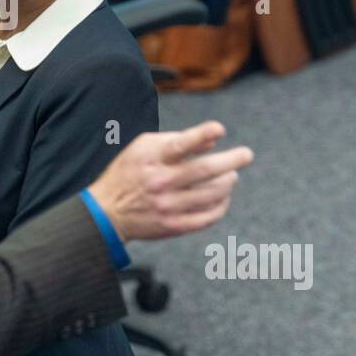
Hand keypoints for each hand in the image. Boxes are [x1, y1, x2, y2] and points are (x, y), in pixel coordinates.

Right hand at [88, 121, 252, 242]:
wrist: (108, 211)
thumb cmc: (129, 172)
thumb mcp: (143, 148)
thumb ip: (175, 140)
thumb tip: (212, 142)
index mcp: (151, 159)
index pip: (179, 145)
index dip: (200, 135)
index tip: (220, 129)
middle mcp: (160, 182)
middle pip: (204, 170)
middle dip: (231, 160)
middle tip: (246, 155)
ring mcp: (168, 206)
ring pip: (212, 194)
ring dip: (228, 182)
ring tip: (231, 176)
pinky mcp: (174, 226)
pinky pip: (208, 216)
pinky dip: (221, 205)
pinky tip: (223, 197)